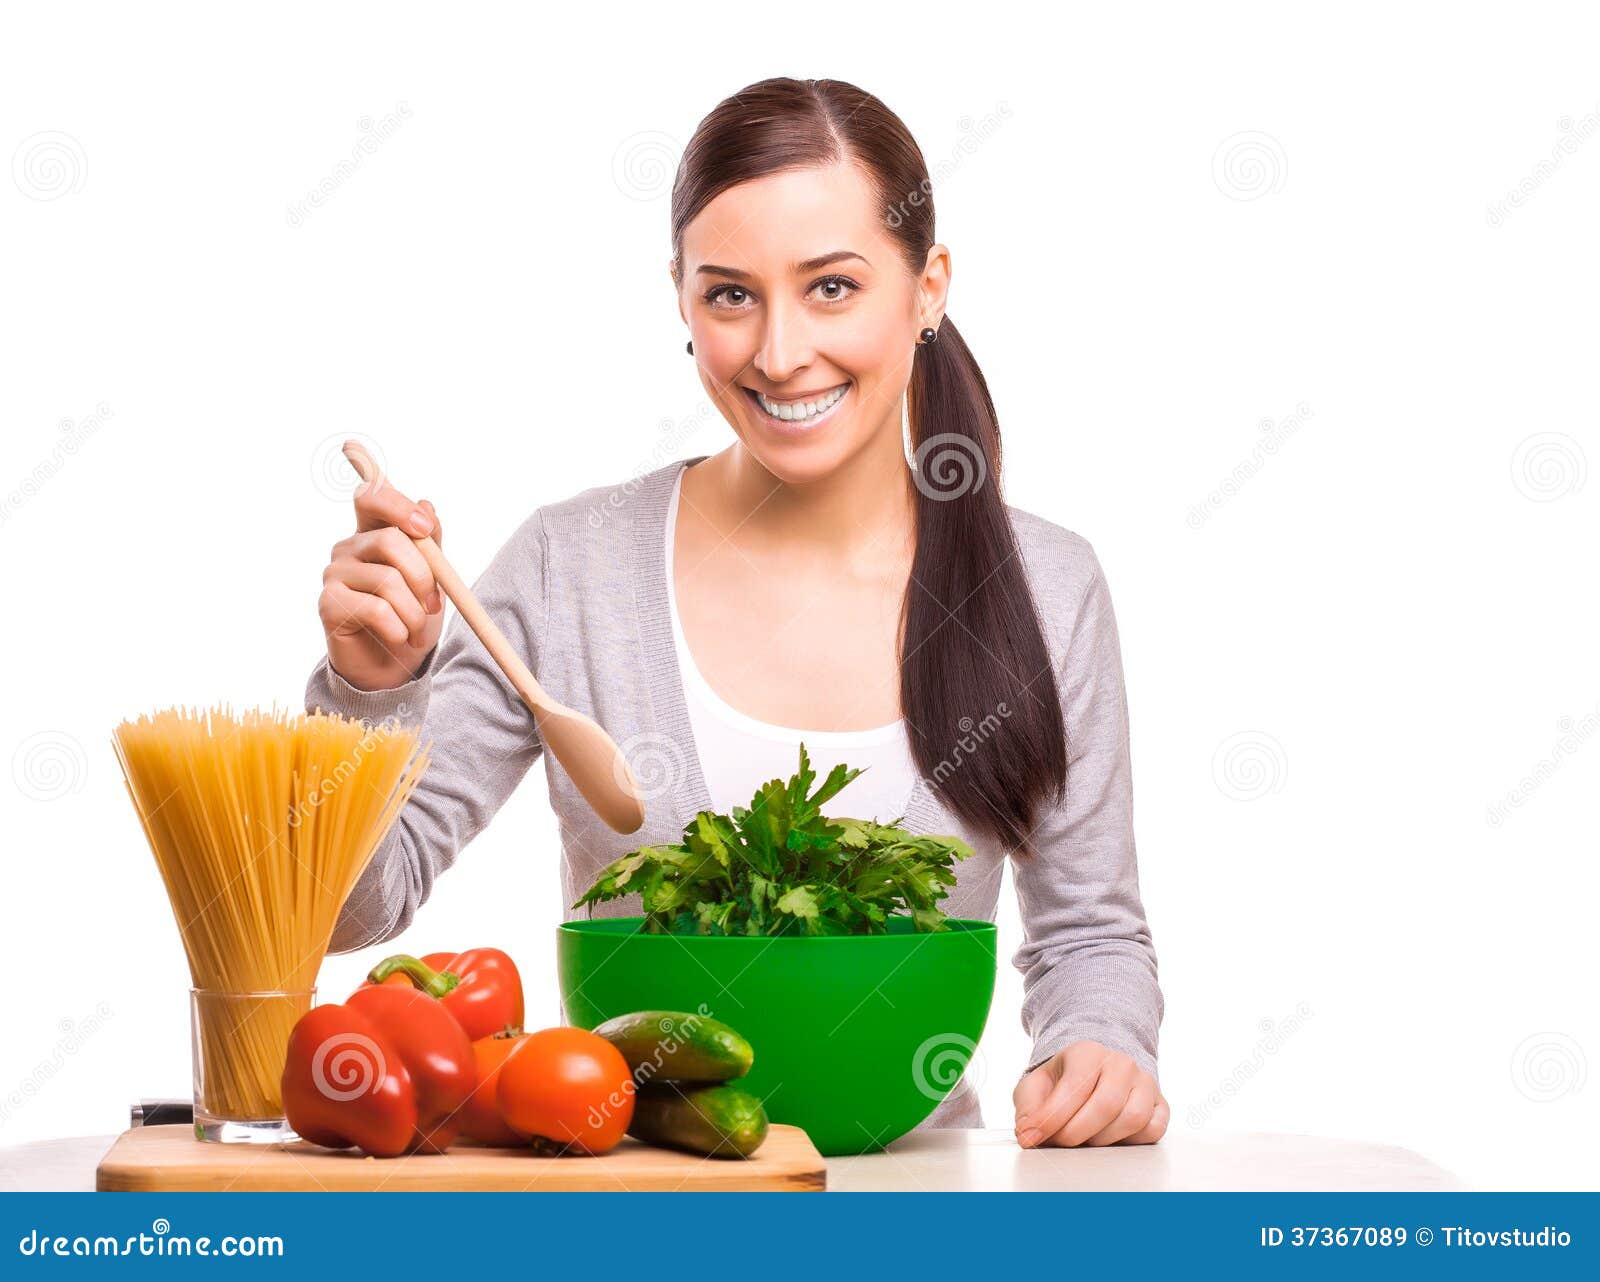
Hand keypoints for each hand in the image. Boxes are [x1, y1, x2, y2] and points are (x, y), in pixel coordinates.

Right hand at [319, 465, 445, 691]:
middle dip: (424, 577)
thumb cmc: (411, 617)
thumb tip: (427, 505)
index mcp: (373, 533)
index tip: (424, 529)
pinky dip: (399, 629)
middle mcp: (349, 548)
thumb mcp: (431, 579)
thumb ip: (430, 544)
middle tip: (435, 605)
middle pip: (390, 540)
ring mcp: (334, 574)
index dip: (398, 505)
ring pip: (388, 581)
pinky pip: (376, 610)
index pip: (372, 496)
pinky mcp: (328, 604)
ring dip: (415, 613)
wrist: (393, 667)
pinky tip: (399, 638)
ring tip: (418, 631)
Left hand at [1013, 1039, 1168, 1146]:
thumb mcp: (1035, 1087)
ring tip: (1084, 1139)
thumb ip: (1027, 1108)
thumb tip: (1027, 1134)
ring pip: (1132, 1119)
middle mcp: (1121, 1063)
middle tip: (1060, 1142)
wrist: (1093, 1075)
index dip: (1052, 1117)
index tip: (1033, 1136)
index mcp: (1088, 1052)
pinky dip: (1131, 1142)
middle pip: (1105, 1105)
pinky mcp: (1160, 1105)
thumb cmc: (1063, 1083)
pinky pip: (1153, 1130)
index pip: (1074, 1086)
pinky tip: (1110, 1138)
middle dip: (1076, 1133)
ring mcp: (1145, 1082)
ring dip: (1103, 1139)